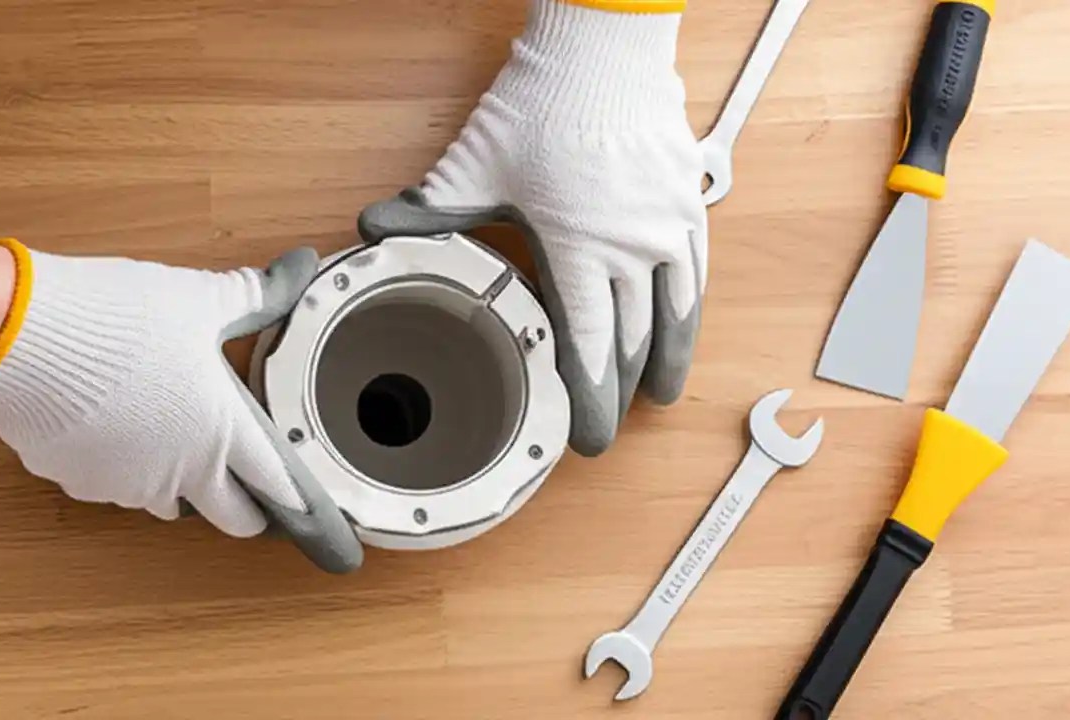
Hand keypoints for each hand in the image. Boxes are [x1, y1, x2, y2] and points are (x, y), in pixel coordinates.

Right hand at [0, 241, 361, 572]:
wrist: (20, 332)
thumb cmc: (118, 317)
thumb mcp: (201, 298)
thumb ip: (256, 294)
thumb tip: (300, 268)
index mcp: (222, 433)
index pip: (277, 487)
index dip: (300, 500)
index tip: (313, 509)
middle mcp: (181, 472)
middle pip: (232, 518)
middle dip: (247, 507)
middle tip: (249, 486)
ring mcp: (127, 483)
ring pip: (170, 503)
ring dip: (181, 483)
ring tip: (176, 439)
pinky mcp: (78, 481)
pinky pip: (114, 485)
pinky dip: (123, 467)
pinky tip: (116, 427)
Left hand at [359, 0, 706, 455]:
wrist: (603, 52)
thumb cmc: (545, 105)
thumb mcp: (474, 164)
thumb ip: (427, 209)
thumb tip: (372, 229)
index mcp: (581, 254)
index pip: (591, 352)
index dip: (590, 405)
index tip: (586, 439)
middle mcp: (634, 252)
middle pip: (633, 344)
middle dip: (620, 394)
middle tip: (608, 424)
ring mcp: (669, 230)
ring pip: (676, 319)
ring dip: (666, 363)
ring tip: (659, 397)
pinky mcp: (689, 206)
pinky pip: (698, 276)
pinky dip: (689, 313)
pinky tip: (683, 326)